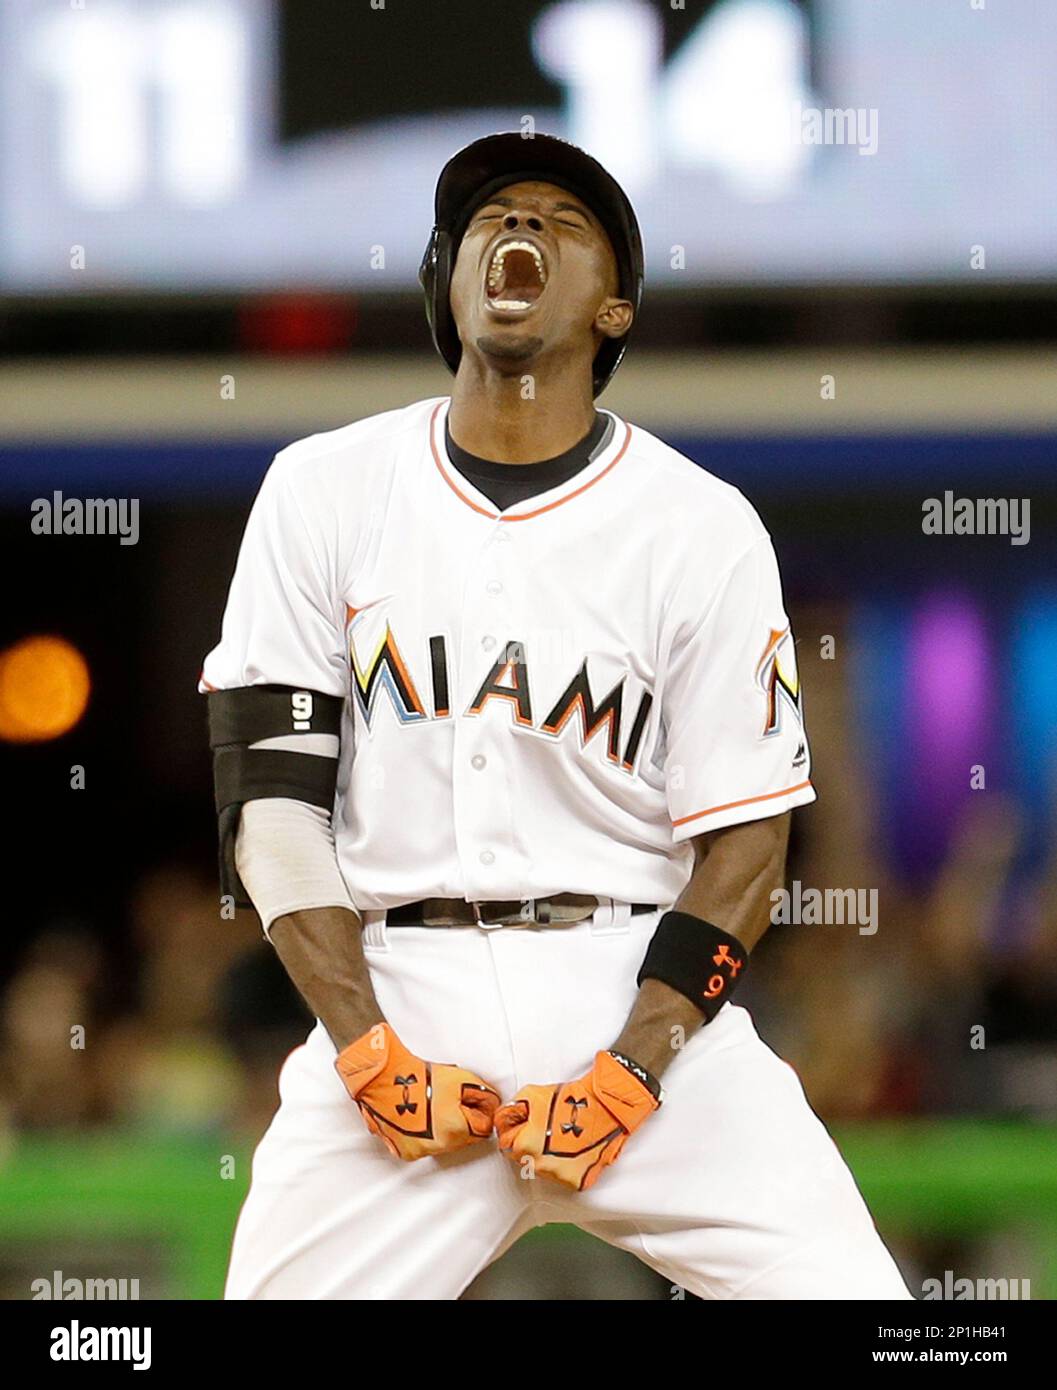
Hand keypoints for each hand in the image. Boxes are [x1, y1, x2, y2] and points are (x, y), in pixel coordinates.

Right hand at [335, 1022, 499, 1159]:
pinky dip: (420, 1134)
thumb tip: (492, 1105)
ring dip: (440, 1128)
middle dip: (460, 1121)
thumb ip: (484, 1096)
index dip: (478, 1112)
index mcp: (456, 1132)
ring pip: (441, 1143)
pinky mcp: (402, 1150)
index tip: (469, 1102)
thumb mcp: (462, 1079)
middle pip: (462, 1138)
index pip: (483, 1130)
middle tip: (447, 1100)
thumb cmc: (420, 1077)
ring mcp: (417, 1150)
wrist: (384, 1078)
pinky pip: (420, 1145)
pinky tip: (416, 1116)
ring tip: (429, 1106)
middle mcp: (437, 1147)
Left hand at [494, 1051, 659, 1190]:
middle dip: (531, 1145)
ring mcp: (560, 1176)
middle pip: (525, 1159)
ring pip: (545, 1169)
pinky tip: (575, 1148)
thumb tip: (506, 1118)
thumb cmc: (573, 1099)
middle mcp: (541, 1166)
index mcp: (525, 1146)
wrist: (607, 1106)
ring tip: (563, 1137)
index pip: (506, 1145)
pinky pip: (565, 1176)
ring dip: (549, 1156)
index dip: (515, 1131)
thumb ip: (513, 1110)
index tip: (525, 1125)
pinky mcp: (579, 1181)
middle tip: (547, 1129)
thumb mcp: (532, 1094)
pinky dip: (567, 1165)